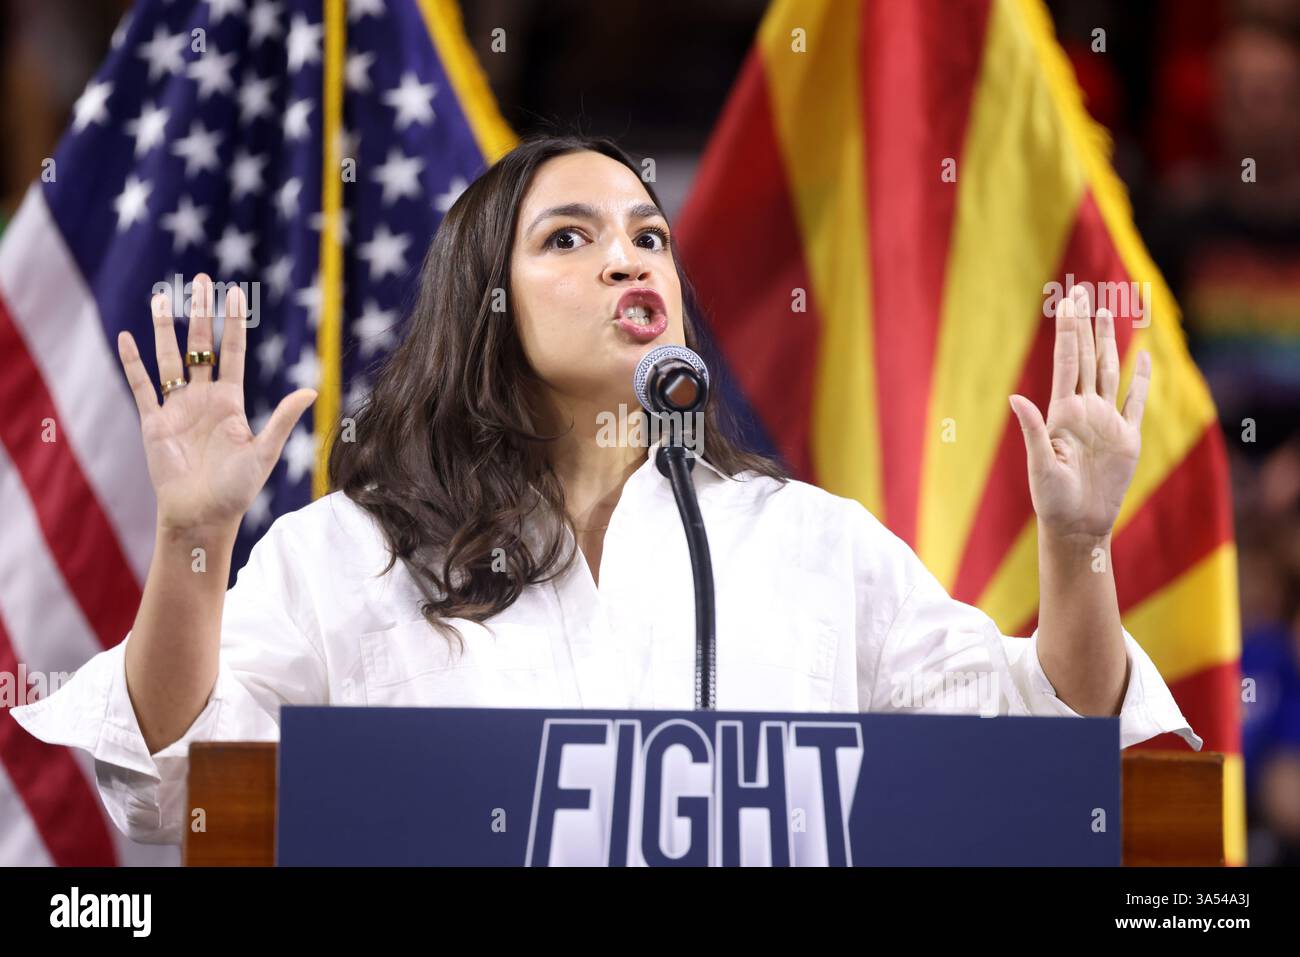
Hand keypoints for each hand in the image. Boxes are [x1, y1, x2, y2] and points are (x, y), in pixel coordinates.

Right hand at [116, 273, 316, 532]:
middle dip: (200, 313)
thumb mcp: (264, 451)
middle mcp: (204, 399)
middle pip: (200, 346)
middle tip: (200, 280)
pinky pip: (142, 387)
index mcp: (231, 402)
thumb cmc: (237, 489)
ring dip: (165, 329)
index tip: (237, 292)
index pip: (232, 352)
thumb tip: (311, 390)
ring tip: (162, 296)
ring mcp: (177, 409)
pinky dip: (133, 363)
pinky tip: (127, 337)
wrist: (202, 515)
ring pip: (169, 359)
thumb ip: (282, 418)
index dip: (233, 322)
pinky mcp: (154, 423)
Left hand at [1008, 287, 1149, 542]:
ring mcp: (1107, 421)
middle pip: (1087, 357)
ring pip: (1109, 371)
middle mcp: (1084, 410)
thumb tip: (1015, 398)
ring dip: (1108, 341)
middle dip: (1085, 324)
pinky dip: (1140, 379)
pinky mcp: (1127, 438)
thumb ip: (1033, 430)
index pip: (1067, 361)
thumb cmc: (1052, 499)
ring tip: (1107, 310)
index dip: (1068, 330)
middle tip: (1081, 290)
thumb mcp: (1040, 464)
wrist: (1078, 525)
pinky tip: (1143, 356)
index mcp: (1062, 412)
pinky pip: (1135, 402)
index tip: (1067, 302)